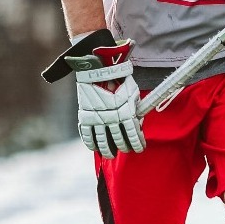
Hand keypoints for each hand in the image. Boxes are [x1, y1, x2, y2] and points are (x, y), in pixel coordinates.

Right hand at [64, 37, 144, 157]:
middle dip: (123, 147)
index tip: (139, 148)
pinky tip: (95, 148)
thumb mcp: (133, 93)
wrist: (98, 69)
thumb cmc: (119, 79)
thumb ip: (135, 109)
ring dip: (107, 150)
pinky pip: (87, 135)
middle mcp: (111, 118)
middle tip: (125, 150)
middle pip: (118, 140)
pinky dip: (91, 143)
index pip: (133, 134)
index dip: (137, 144)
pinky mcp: (85, 116)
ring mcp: (97, 119)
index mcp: (125, 112)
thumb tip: (137, 123)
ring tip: (110, 154)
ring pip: (102, 141)